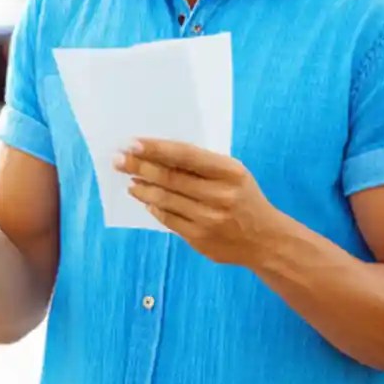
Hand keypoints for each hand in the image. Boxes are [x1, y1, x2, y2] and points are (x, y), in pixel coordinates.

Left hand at [115, 139, 284, 265]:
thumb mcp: (233, 174)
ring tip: (129, 179)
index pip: (185, 156)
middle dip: (140, 166)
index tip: (133, 143)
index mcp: (229, 172)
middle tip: (119, 159)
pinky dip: (154, 207)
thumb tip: (159, 154)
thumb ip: (202, 165)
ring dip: (142, 187)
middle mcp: (219, 196)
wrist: (265, 240)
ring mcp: (208, 219)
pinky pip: (168, 220)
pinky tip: (145, 199)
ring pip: (164, 200)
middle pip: (170, 178)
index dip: (156, 149)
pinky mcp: (199, 239)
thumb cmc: (245, 198)